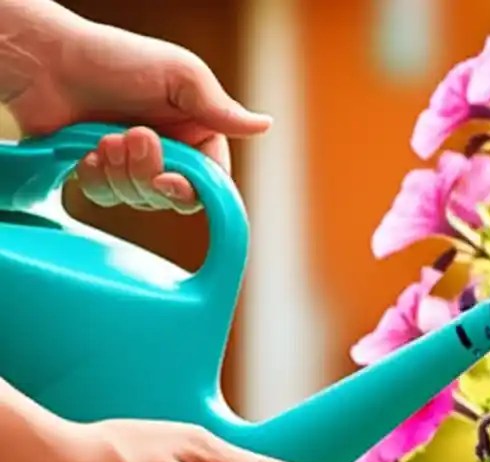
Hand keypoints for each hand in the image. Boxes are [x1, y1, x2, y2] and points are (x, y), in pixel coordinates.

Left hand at [5, 15, 270, 212]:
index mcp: (196, 131)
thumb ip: (221, 108)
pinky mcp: (101, 172)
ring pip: (140, 200)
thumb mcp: (180, 75)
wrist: (48, 62)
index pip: (212, 178)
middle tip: (131, 136)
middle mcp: (169, 151)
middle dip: (148, 173)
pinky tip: (88, 151)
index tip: (169, 180)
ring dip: (120, 171)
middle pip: (175, 196)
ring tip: (105, 136)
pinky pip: (107, 198)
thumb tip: (265, 125)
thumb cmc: (115, 59)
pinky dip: (96, 177)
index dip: (194, 188)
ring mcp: (134, 164)